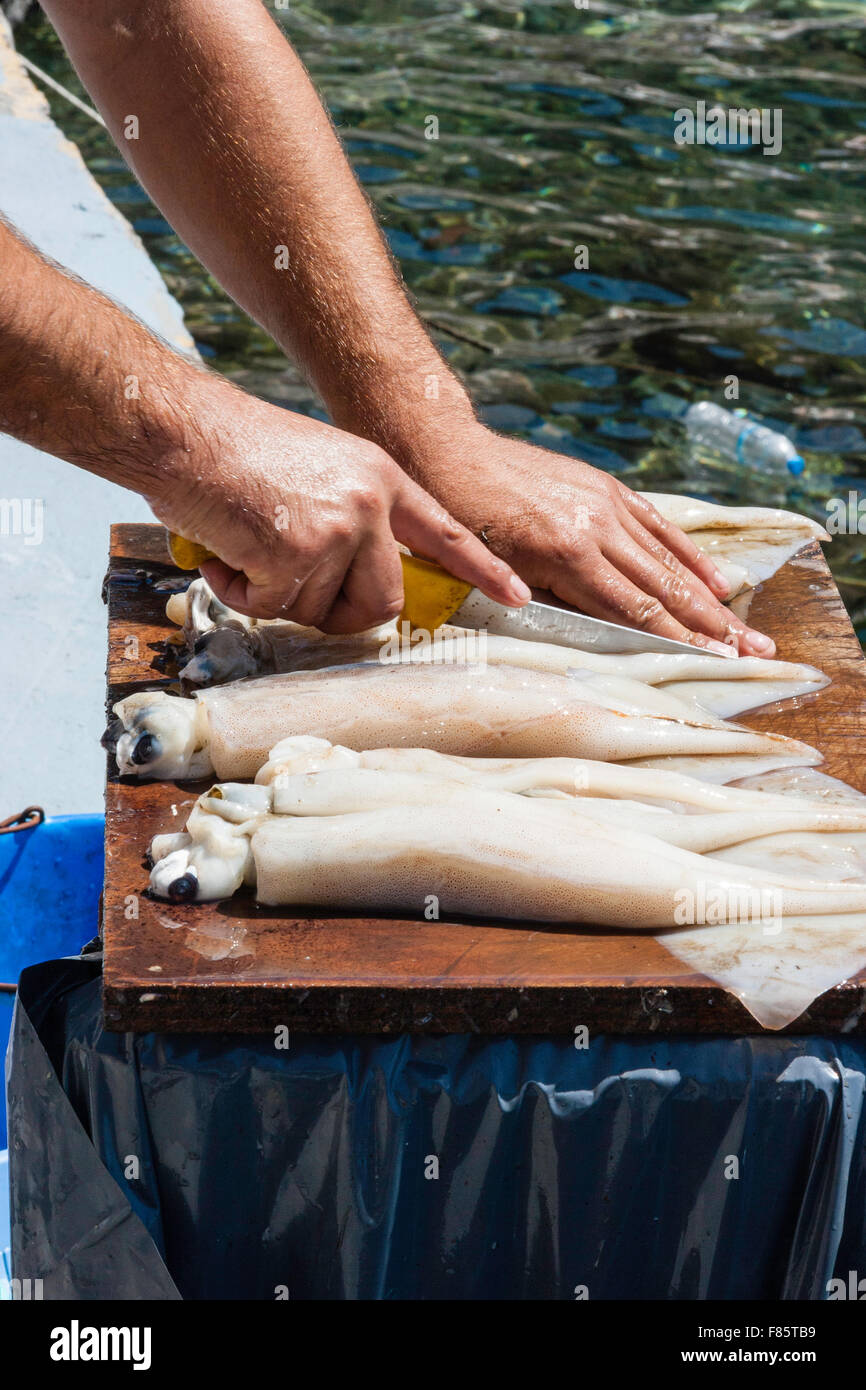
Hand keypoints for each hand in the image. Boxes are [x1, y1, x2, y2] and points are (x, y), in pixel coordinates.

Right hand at [145, 380, 529, 632]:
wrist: (184, 429)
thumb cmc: (234, 452)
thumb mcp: (319, 469)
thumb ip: (349, 516)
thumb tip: (348, 579)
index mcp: (381, 479)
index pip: (446, 532)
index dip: (483, 569)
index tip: (519, 597)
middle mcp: (372, 502)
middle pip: (383, 602)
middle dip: (335, 613)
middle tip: (289, 586)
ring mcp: (340, 527)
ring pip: (319, 611)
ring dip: (274, 594)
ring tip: (245, 544)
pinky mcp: (299, 550)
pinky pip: (272, 608)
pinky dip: (238, 591)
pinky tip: (223, 547)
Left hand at [403, 421, 775, 656]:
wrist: (452, 455)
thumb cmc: (461, 524)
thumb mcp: (491, 571)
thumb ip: (544, 603)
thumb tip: (586, 639)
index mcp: (567, 556)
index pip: (636, 610)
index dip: (680, 640)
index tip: (716, 663)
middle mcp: (596, 529)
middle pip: (665, 589)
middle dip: (713, 626)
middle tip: (755, 651)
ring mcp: (606, 505)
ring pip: (668, 562)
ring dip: (711, 599)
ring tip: (746, 627)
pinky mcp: (606, 489)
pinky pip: (657, 527)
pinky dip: (688, 555)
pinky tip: (716, 580)